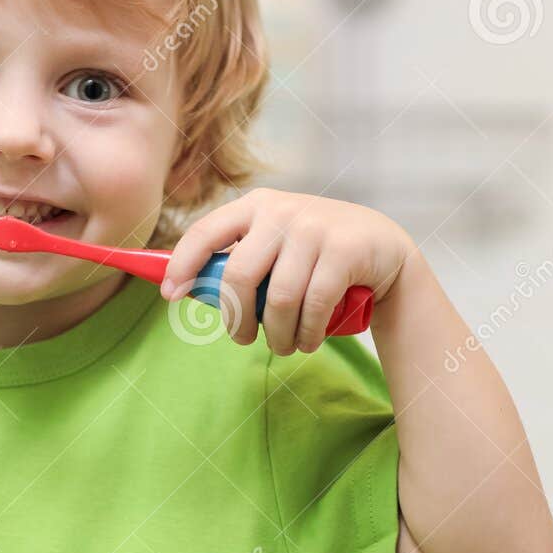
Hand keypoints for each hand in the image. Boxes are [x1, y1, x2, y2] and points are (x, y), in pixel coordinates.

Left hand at [159, 188, 414, 353]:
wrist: (383, 249)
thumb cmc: (315, 255)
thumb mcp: (274, 245)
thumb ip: (238, 260)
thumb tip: (185, 289)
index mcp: (255, 206)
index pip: (206, 232)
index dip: (182, 264)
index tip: (169, 294)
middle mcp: (282, 210)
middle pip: (239, 276)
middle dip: (236, 319)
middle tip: (242, 339)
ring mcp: (315, 227)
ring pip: (279, 299)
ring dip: (278, 336)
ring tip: (284, 347)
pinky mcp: (344, 249)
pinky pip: (313, 306)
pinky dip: (306, 334)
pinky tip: (307, 342)